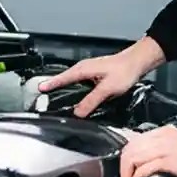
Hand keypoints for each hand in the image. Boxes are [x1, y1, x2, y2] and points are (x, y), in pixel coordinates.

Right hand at [38, 37, 165, 116]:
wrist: (138, 63)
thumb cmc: (124, 71)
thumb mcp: (107, 89)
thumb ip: (92, 101)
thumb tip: (78, 113)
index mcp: (83, 69)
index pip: (62, 78)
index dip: (50, 84)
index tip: (38, 90)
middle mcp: (83, 69)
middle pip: (64, 80)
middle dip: (53, 88)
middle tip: (43, 100)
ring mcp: (89, 72)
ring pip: (72, 83)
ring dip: (65, 91)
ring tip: (56, 102)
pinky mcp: (95, 76)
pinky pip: (80, 85)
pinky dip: (76, 92)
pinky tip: (78, 101)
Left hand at [120, 125, 176, 176]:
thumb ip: (162, 148)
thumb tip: (145, 159)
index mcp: (164, 132)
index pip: (135, 139)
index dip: (127, 156)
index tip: (128, 168)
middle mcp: (163, 136)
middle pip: (131, 147)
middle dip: (124, 165)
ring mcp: (166, 148)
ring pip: (134, 156)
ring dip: (128, 172)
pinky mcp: (169, 161)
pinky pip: (145, 167)